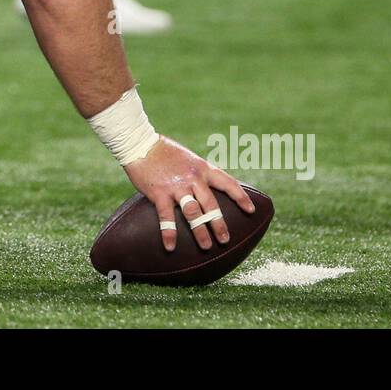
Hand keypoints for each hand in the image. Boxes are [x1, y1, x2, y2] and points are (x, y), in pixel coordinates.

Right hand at [123, 136, 254, 250]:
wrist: (139, 142)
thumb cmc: (163, 150)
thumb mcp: (188, 157)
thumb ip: (197, 173)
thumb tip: (206, 188)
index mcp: (202, 167)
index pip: (227, 183)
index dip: (240, 197)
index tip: (251, 210)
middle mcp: (192, 177)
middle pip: (211, 204)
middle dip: (219, 224)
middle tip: (225, 240)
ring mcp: (176, 186)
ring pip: (193, 213)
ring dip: (200, 231)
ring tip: (207, 246)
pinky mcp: (159, 193)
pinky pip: (166, 216)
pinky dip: (169, 233)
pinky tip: (170, 247)